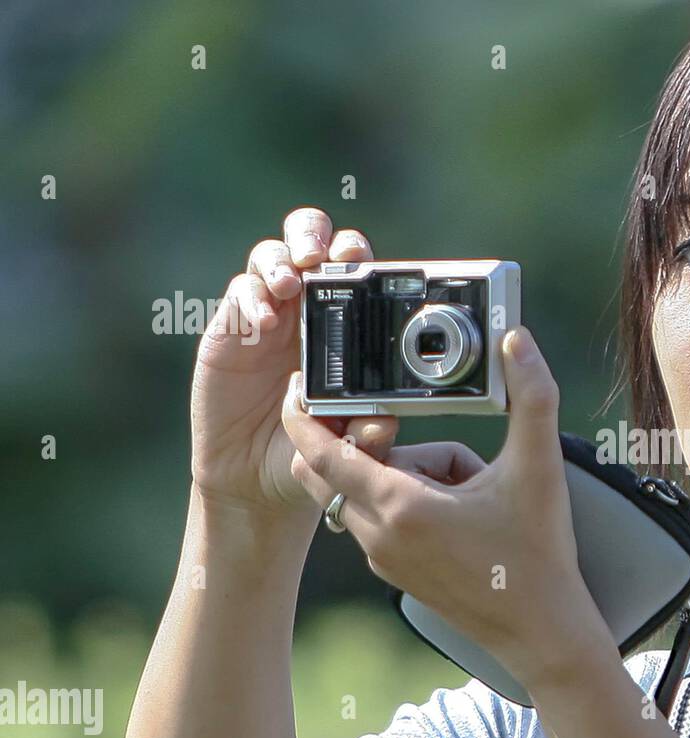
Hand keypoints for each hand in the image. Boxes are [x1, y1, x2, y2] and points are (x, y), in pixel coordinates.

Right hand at [191, 205, 398, 521]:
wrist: (256, 476)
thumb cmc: (307, 446)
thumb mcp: (344, 440)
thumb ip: (367, 430)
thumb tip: (385, 421)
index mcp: (342, 319)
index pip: (348, 264)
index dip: (353, 252)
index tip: (358, 262)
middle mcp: (303, 306)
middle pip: (307, 238)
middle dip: (313, 234)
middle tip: (316, 258)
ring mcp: (265, 313)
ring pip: (269, 256)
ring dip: (279, 261)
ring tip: (287, 286)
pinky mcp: (230, 329)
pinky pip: (239, 293)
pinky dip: (251, 297)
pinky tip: (264, 322)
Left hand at [280, 324, 611, 687]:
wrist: (542, 632)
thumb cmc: (538, 556)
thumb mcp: (539, 468)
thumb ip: (531, 396)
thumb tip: (518, 340)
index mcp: (401, 506)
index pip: (321, 455)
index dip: (302, 417)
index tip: (300, 386)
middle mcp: (379, 535)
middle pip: (335, 470)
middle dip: (366, 442)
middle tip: (414, 433)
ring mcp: (384, 559)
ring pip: (363, 493)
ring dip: (402, 473)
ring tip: (465, 485)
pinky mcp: (396, 573)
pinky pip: (380, 520)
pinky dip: (408, 501)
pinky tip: (463, 509)